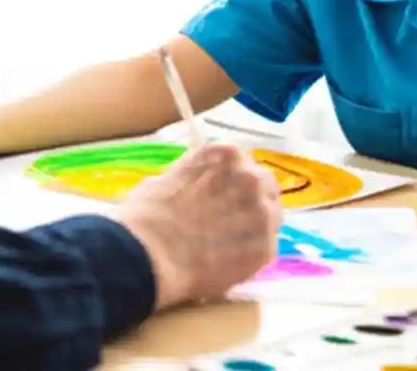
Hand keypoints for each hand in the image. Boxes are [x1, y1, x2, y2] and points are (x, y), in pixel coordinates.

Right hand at [111, 143, 279, 310]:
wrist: (150, 254)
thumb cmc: (147, 214)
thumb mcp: (165, 179)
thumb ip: (191, 177)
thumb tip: (191, 186)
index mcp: (226, 155)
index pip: (241, 162)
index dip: (230, 179)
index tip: (220, 192)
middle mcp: (251, 178)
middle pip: (264, 185)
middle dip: (251, 199)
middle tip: (231, 217)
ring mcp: (262, 214)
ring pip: (270, 217)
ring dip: (253, 226)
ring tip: (228, 243)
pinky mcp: (264, 248)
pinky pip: (265, 247)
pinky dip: (250, 254)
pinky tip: (229, 261)